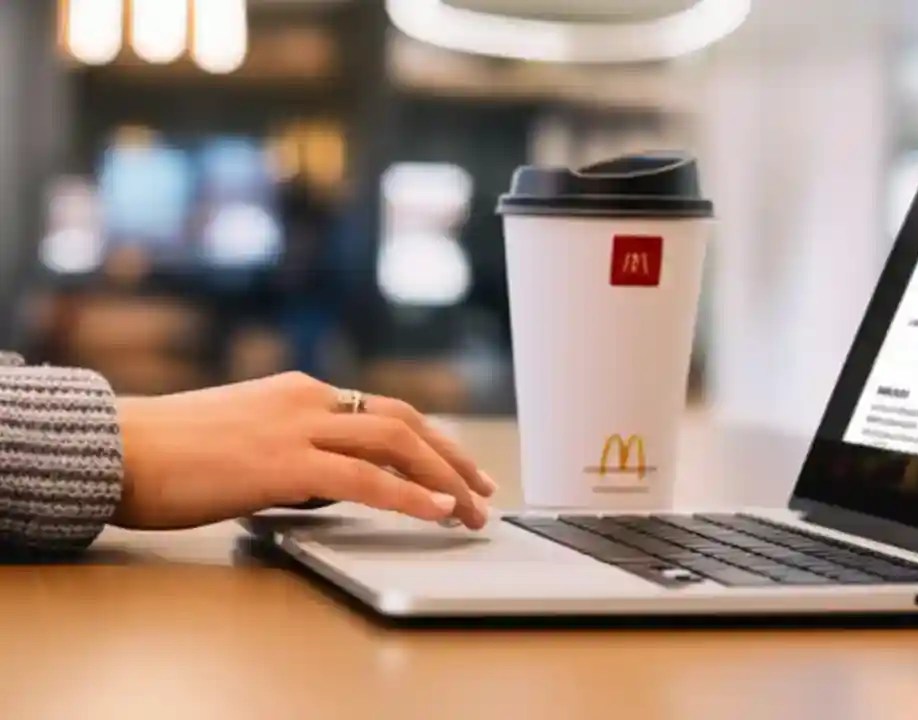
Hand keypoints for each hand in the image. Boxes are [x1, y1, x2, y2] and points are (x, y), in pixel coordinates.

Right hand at [112, 372, 496, 530]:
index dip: (432, 441)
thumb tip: (336, 484)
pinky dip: (408, 494)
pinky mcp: (283, 462)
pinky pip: (364, 478)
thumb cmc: (169, 451)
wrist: (117, 446)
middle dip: (452, 457)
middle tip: (483, 490)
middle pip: (405, 421)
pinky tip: (436, 511)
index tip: (458, 469)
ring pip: (396, 442)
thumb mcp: (248, 440)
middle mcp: (308, 399)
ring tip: (471, 510)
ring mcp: (297, 427)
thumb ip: (297, 453)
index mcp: (300, 392)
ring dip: (443, 478)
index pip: (385, 412)